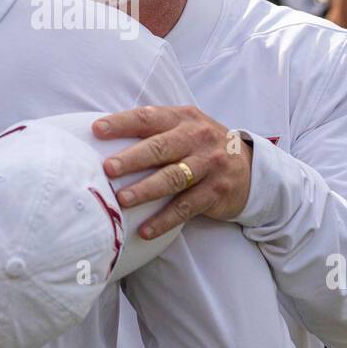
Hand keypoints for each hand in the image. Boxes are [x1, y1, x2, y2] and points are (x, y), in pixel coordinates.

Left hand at [94, 106, 253, 239]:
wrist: (249, 167)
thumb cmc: (201, 147)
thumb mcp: (184, 128)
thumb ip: (155, 129)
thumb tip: (105, 136)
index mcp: (183, 118)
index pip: (148, 117)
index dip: (122, 123)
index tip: (97, 130)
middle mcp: (197, 138)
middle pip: (160, 147)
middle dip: (132, 158)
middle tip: (108, 168)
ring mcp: (209, 165)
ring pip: (173, 178)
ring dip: (146, 190)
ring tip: (122, 200)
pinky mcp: (216, 191)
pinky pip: (186, 207)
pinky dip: (165, 220)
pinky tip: (145, 230)